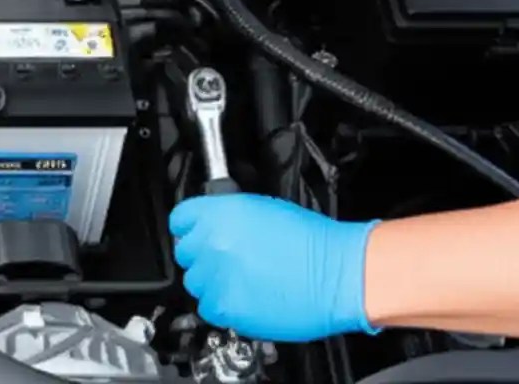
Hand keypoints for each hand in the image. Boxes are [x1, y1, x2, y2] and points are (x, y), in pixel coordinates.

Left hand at [170, 194, 378, 341]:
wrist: (338, 274)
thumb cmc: (314, 242)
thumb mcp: (264, 210)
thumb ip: (230, 218)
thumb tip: (215, 227)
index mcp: (220, 213)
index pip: (180, 219)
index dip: (189, 228)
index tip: (195, 234)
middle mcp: (213, 243)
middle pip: (185, 253)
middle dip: (203, 256)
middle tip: (225, 260)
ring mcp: (217, 277)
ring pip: (195, 282)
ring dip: (212, 282)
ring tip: (241, 280)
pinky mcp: (226, 307)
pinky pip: (208, 308)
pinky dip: (223, 305)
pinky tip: (245, 297)